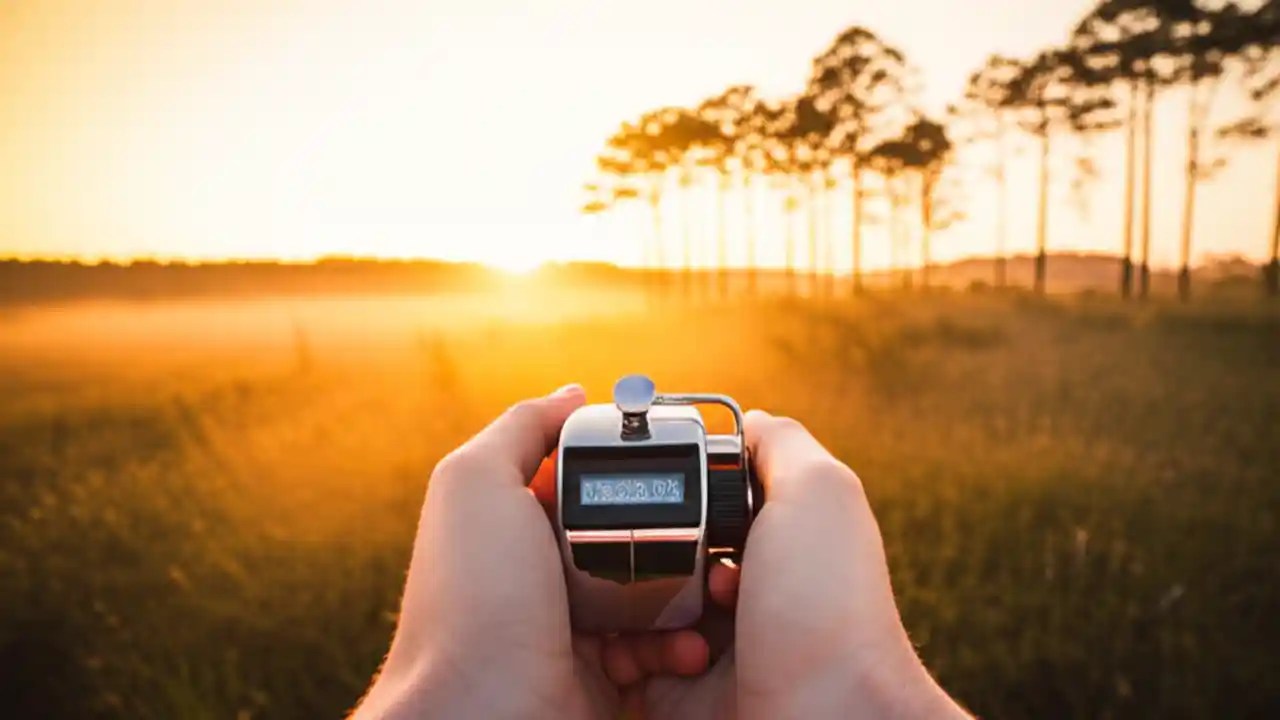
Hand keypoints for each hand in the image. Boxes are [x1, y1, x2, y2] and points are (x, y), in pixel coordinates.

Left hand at [352, 386, 710, 718]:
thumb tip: (573, 394)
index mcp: (514, 523)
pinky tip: (688, 646)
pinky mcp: (604, 677)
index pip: (584, 477)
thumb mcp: (475, 484)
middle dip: (678, 532)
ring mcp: (576, 627)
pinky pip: (660, 650)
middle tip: (711, 530)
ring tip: (709, 594)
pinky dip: (682, 647)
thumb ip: (520, 428)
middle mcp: (543, 572)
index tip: (677, 458)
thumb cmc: (469, 601)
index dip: (628, 465)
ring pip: (657, 593)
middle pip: (632, 532)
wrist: (480, 715)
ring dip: (691, 594)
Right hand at [643, 410, 968, 719]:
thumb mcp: (821, 494)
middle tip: (655, 552)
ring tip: (663, 612)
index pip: (703, 498)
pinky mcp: (673, 691)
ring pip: (627, 600)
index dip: (676, 487)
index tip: (653, 487)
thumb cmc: (829, 612)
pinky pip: (619, 658)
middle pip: (656, 543)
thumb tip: (746, 421)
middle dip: (637, 541)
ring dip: (624, 598)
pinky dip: (616, 649)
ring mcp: (706, 644)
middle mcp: (742, 592)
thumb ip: (783, 444)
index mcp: (776, 544)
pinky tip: (642, 649)